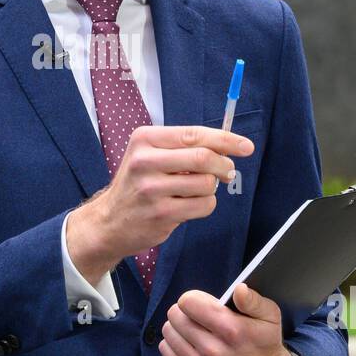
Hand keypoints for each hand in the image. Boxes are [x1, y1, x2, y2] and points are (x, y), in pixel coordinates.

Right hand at [65, 126, 252, 282]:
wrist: (110, 221)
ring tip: (196, 192)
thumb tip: (229, 148)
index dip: (225, 139)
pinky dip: (205, 205)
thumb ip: (184, 148)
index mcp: (144, 139)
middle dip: (224, 165)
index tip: (246, 146)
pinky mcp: (161, 214)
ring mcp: (151, 189)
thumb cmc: (137, 184)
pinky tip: (188, 206)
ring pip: (206, 184)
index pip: (193, 134)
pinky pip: (203, 206)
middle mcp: (144, 161)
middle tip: (228, 171)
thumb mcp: (150, 155)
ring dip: (211, 189)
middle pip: (203, 157)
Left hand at [158, 283, 294, 355]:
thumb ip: (253, 300)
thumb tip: (239, 289)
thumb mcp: (270, 317)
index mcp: (230, 330)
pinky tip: (186, 342)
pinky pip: (166, 351)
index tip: (202, 303)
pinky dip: (172, 342)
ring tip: (191, 328)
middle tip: (196, 315)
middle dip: (184, 311)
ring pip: (169, 332)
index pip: (189, 302)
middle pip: (176, 316)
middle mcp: (212, 350)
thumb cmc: (265, 344)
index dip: (194, 298)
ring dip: (177, 326)